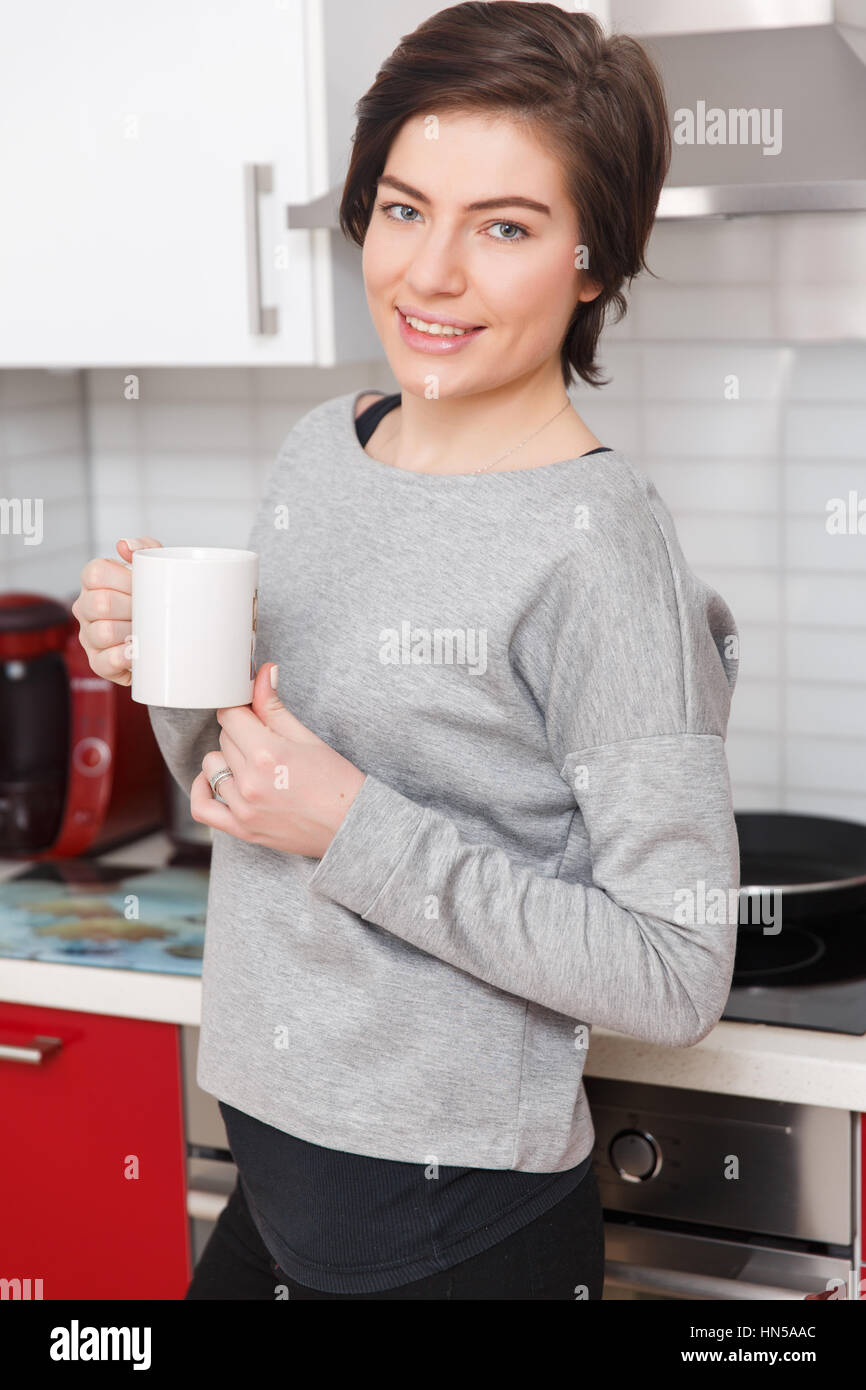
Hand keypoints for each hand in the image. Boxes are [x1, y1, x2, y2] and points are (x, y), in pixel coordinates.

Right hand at [71, 537, 162, 685]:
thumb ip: (145, 550)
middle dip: (131, 607)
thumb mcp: (154, 571)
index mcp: (94, 582)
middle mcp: (85, 607)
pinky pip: (104, 661)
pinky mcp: (98, 662)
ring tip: (148, 631)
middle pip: (100, 603)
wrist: (170, 636)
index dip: (124, 580)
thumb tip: (125, 545)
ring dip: (131, 632)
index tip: (144, 587)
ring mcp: (89, 636)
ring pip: (102, 632)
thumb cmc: (155, 599)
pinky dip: (122, 658)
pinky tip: (136, 653)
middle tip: (153, 611)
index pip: (95, 573)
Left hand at [190, 663, 366, 857]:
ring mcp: (243, 809)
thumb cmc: (339, 783)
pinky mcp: (242, 829)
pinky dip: (202, 789)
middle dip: (242, 733)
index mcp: (267, 753)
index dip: (242, 708)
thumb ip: (274, 707)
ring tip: (254, 763)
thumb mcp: (308, 738)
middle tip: (268, 740)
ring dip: (228, 759)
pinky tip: (215, 780)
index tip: (253, 712)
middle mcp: (250, 782)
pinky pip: (202, 808)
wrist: (353, 828)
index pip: (231, 715)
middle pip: (224, 738)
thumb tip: (262, 673)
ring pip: (213, 767)